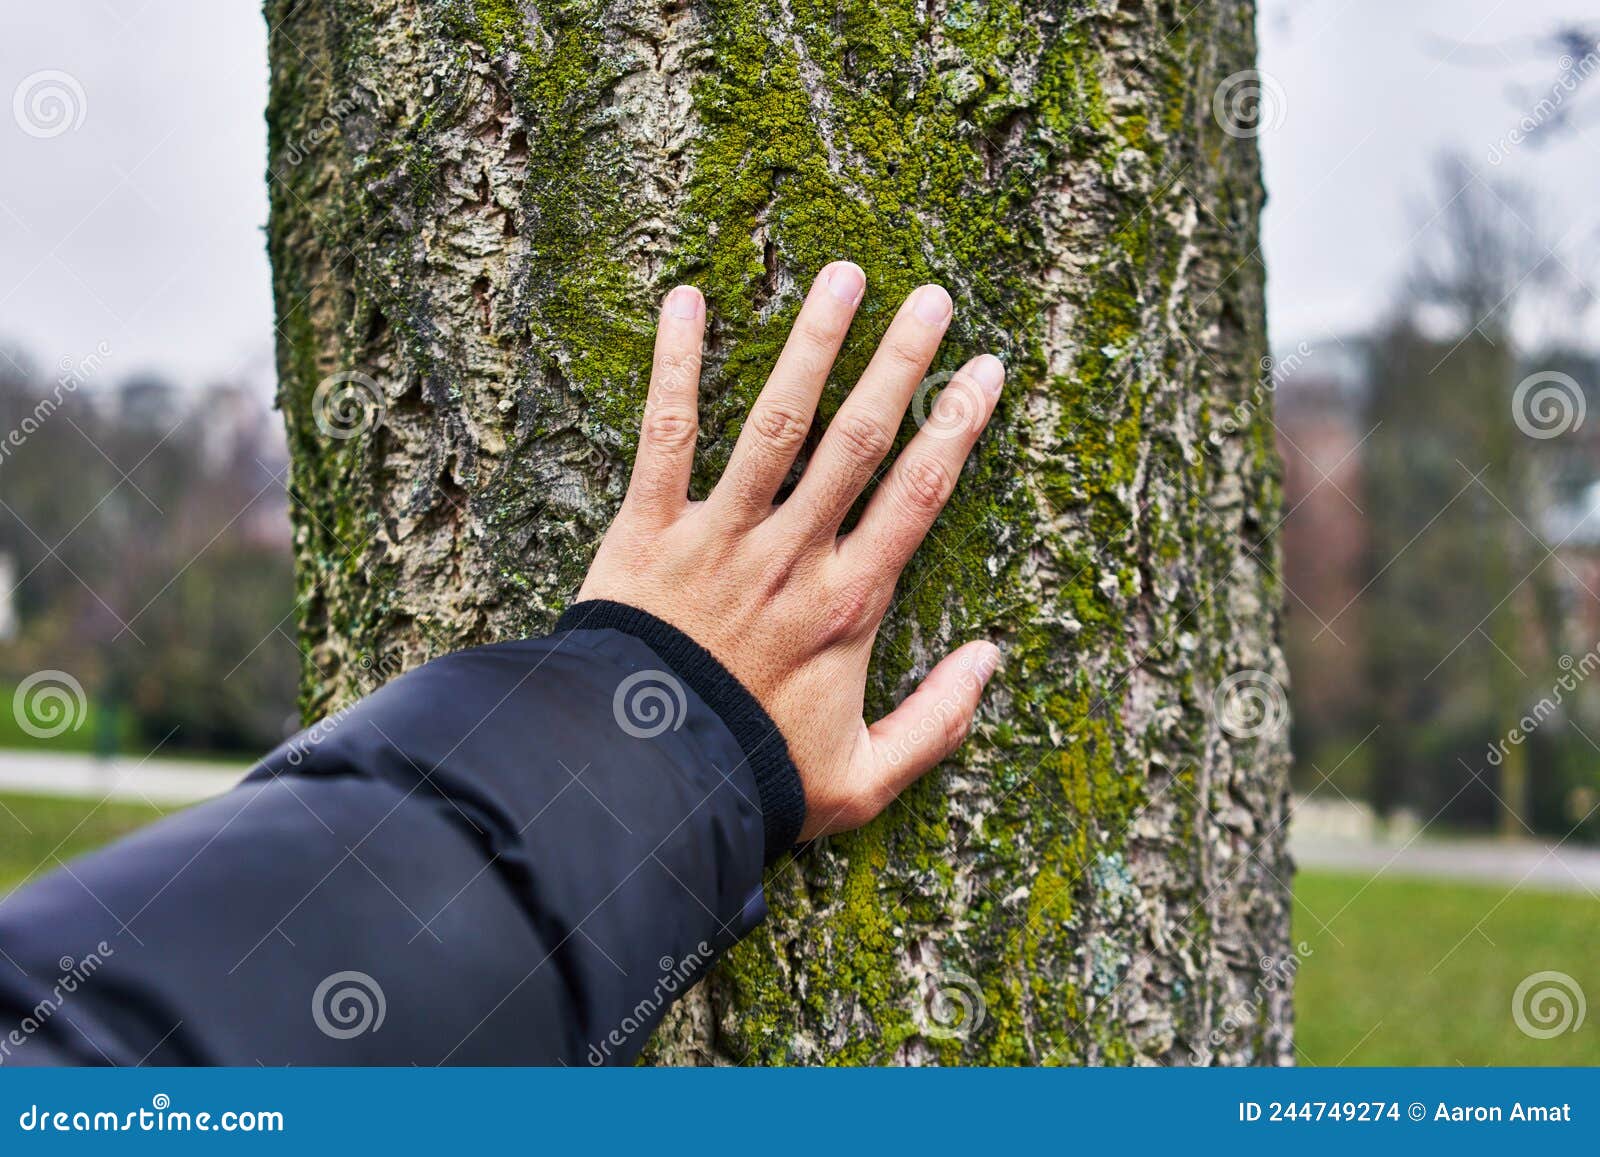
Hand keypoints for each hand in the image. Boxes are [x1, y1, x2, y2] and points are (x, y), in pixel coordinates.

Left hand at [577, 262, 1002, 839]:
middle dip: (901, 365)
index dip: (959, 430)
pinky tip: (686, 300)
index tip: (987, 371)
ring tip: (842, 276)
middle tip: (931, 298)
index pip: (918, 497)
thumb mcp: (863, 778)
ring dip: (811, 345)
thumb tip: (992, 661)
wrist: (639, 782)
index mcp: (847, 604)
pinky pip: (665, 437)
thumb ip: (936, 722)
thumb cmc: (751, 775)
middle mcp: (792, 555)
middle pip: (859, 441)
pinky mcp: (649, 530)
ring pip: (775, 423)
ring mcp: (719, 536)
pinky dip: (673, 368)